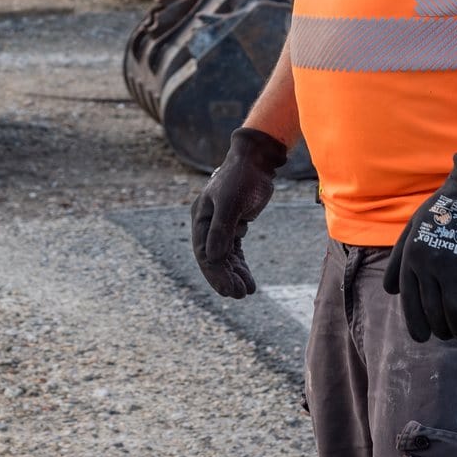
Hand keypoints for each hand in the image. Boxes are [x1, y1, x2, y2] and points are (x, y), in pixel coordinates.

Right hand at [191, 128, 287, 297]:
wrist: (257, 161)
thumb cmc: (242, 178)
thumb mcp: (231, 203)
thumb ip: (221, 230)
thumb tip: (213, 259)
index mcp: (200, 217)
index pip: (204, 252)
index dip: (215, 273)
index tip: (229, 290)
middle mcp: (207, 223)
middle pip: (212, 258)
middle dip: (224, 278)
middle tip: (239, 295)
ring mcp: (220, 225)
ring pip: (224, 257)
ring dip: (234, 274)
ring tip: (247, 292)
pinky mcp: (235, 225)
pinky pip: (234, 251)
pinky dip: (240, 266)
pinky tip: (249, 280)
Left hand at [382, 153, 456, 341]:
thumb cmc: (442, 209)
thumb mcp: (411, 229)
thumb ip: (400, 259)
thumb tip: (390, 291)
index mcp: (411, 256)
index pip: (408, 299)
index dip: (415, 322)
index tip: (422, 337)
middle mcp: (428, 266)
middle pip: (431, 310)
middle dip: (438, 329)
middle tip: (446, 336)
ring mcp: (452, 270)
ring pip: (453, 313)